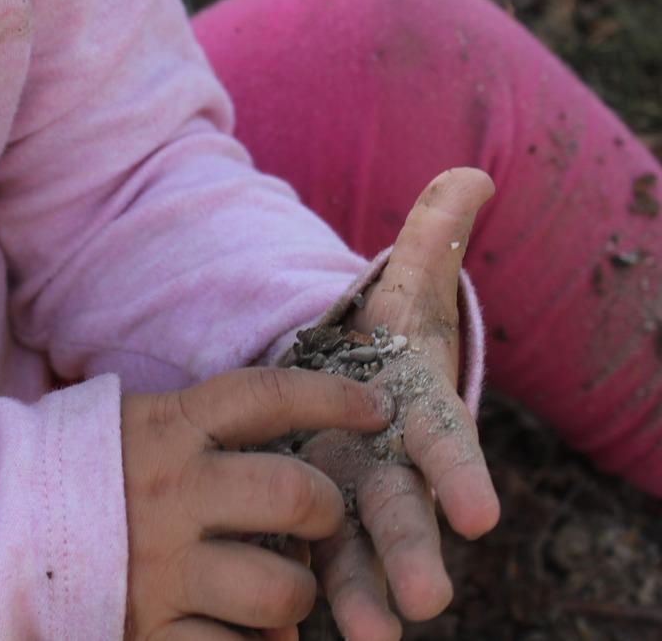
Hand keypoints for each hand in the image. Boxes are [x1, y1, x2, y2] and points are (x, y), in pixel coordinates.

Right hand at [122, 367, 394, 639]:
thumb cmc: (72, 471)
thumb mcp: (127, 426)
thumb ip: (192, 424)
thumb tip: (278, 425)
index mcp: (164, 429)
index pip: (265, 395)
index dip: (331, 397)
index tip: (374, 407)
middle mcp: (170, 492)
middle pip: (293, 493)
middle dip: (324, 509)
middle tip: (318, 516)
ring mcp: (162, 567)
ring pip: (283, 589)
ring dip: (297, 596)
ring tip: (281, 593)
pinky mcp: (151, 630)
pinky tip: (252, 636)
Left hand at [303, 168, 500, 639]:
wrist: (355, 379)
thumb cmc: (389, 339)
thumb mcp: (408, 286)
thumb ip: (433, 238)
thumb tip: (472, 175)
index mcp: (417, 413)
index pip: (446, 444)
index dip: (463, 474)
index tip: (476, 512)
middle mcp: (392, 467)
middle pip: (405, 512)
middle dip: (414, 551)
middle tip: (423, 598)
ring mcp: (350, 497)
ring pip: (358, 550)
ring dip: (361, 592)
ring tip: (365, 636)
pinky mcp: (308, 515)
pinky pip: (308, 556)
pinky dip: (306, 590)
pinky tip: (292, 625)